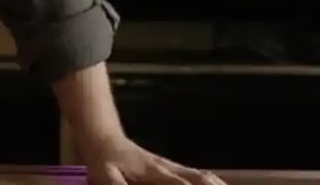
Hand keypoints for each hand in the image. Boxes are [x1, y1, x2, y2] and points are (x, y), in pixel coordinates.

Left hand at [79, 134, 227, 184]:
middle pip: (197, 178)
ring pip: (200, 176)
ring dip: (215, 184)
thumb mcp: (105, 175)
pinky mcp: (172, 168)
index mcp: (154, 172)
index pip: (180, 184)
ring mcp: (172, 167)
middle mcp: (168, 168)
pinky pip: (197, 175)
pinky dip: (210, 181)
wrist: (104, 139)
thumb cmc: (104, 161)